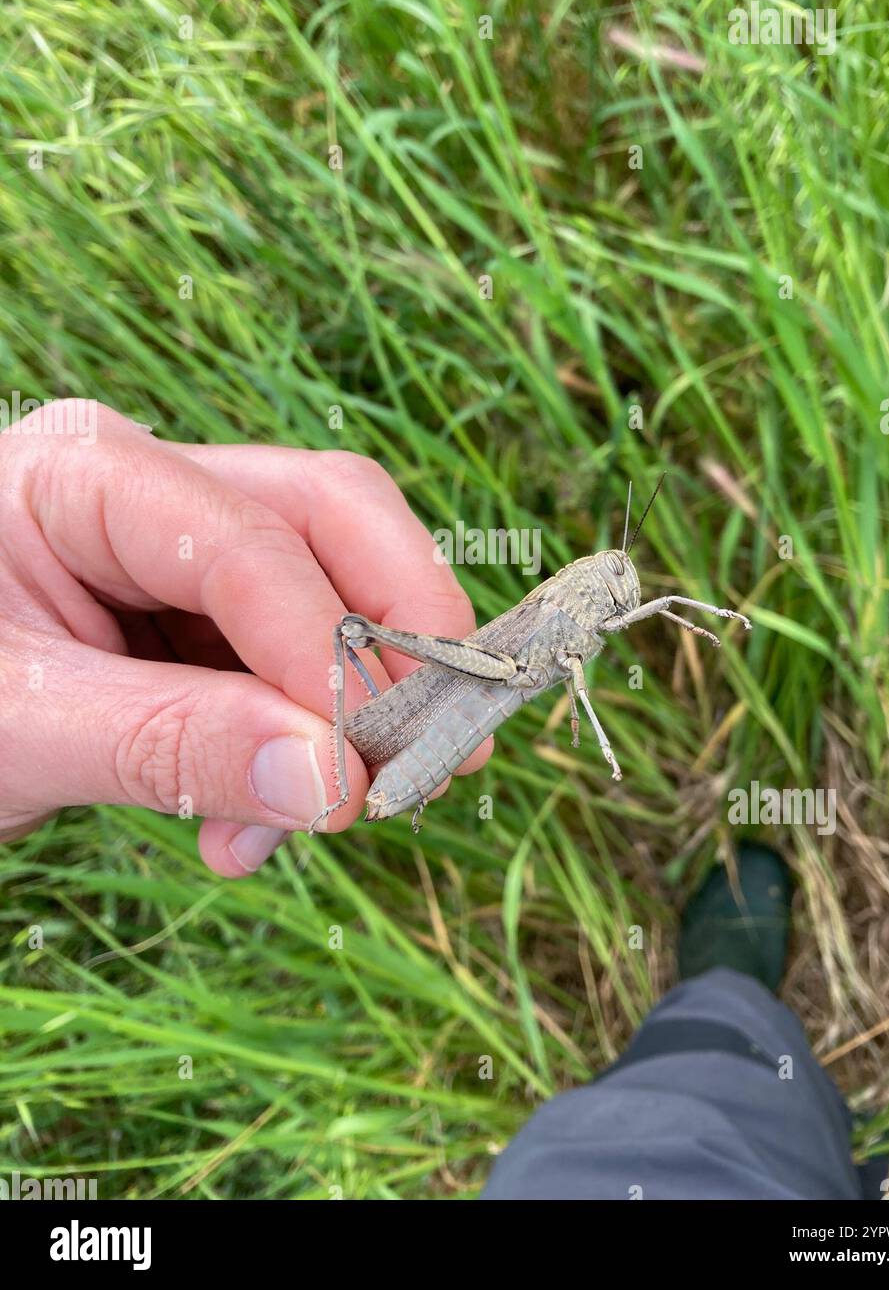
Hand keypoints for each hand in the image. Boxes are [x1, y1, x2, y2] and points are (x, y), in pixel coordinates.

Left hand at [0, 402, 489, 874]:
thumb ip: (171, 744)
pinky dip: (305, 741)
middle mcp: (148, 483)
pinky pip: (296, 656)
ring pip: (334, 583)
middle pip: (329, 517)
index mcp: (81, 471)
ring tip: (320, 820)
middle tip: (439, 753)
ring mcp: (180, 543)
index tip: (369, 771)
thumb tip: (337, 779)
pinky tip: (256, 824)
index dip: (329, 653)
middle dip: (398, 633)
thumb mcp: (16, 730)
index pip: (248, 542)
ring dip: (353, 705)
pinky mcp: (198, 613)